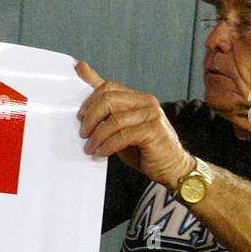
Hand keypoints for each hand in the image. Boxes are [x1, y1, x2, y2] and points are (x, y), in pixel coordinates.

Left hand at [75, 60, 192, 191]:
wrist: (171, 167)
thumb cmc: (143, 148)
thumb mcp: (121, 128)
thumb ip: (106, 111)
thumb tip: (82, 84)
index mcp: (137, 98)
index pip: (108, 87)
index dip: (90, 100)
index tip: (79, 116)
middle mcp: (146, 102)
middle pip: (109, 99)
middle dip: (91, 117)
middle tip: (83, 133)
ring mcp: (152, 115)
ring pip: (114, 119)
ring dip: (97, 136)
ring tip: (90, 148)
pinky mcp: (154, 131)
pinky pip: (123, 135)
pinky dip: (108, 145)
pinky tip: (102, 153)